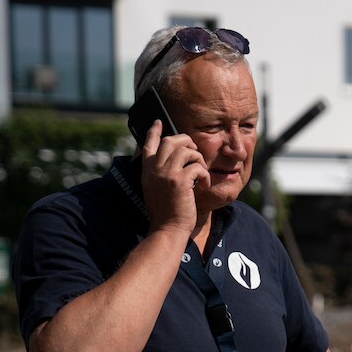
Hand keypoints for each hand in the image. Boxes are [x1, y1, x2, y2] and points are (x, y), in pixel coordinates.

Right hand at [141, 119, 207, 235]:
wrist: (167, 230)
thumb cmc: (166, 213)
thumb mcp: (156, 189)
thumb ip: (160, 173)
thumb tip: (173, 160)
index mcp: (147, 171)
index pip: (148, 144)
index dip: (154, 131)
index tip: (158, 121)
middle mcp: (153, 169)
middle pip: (171, 141)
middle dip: (187, 142)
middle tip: (196, 153)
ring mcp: (165, 174)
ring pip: (186, 150)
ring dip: (199, 159)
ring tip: (201, 173)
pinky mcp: (179, 181)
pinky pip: (197, 167)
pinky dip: (204, 175)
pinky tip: (204, 186)